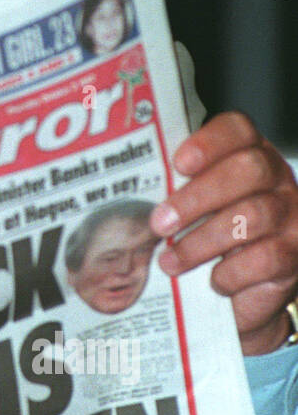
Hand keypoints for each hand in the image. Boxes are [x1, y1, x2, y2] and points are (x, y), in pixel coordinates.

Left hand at [151, 113, 297, 355]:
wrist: (252, 284)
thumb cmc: (217, 232)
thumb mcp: (199, 203)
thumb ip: (178, 188)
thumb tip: (132, 189)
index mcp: (250, 153)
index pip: (238, 130)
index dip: (208, 142)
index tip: (178, 163)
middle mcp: (277, 179)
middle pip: (247, 170)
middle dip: (196, 198)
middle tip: (160, 224)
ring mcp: (291, 215)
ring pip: (252, 217)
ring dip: (201, 243)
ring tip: (170, 262)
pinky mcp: (294, 255)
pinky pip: (264, 259)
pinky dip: (230, 273)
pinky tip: (212, 281)